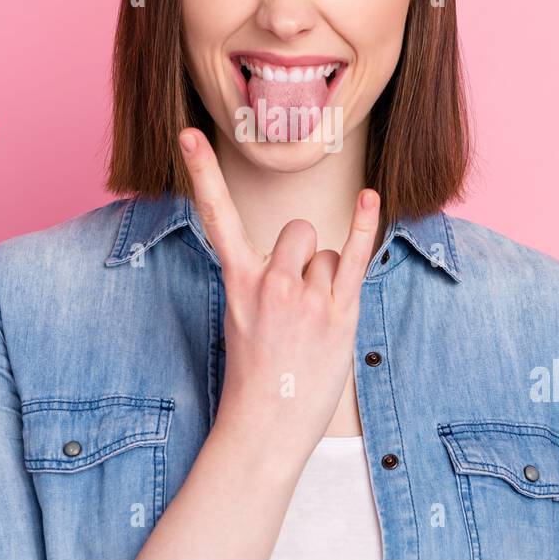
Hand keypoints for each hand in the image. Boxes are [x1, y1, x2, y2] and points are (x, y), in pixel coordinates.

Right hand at [177, 127, 380, 463]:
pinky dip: (364, 226)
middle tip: (296, 306)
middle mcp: (268, 281)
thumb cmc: (256, 375)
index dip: (200, 172)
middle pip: (297, 232)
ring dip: (327, 283)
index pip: (215, 215)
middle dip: (303, 257)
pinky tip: (370, 198)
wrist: (266, 426)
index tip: (188, 133)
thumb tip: (302, 255)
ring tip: (313, 328)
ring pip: (326, 256)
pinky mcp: (337, 313)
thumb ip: (264, 281)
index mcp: (236, 281)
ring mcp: (304, 297)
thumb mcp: (243, 319)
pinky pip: (354, 257)